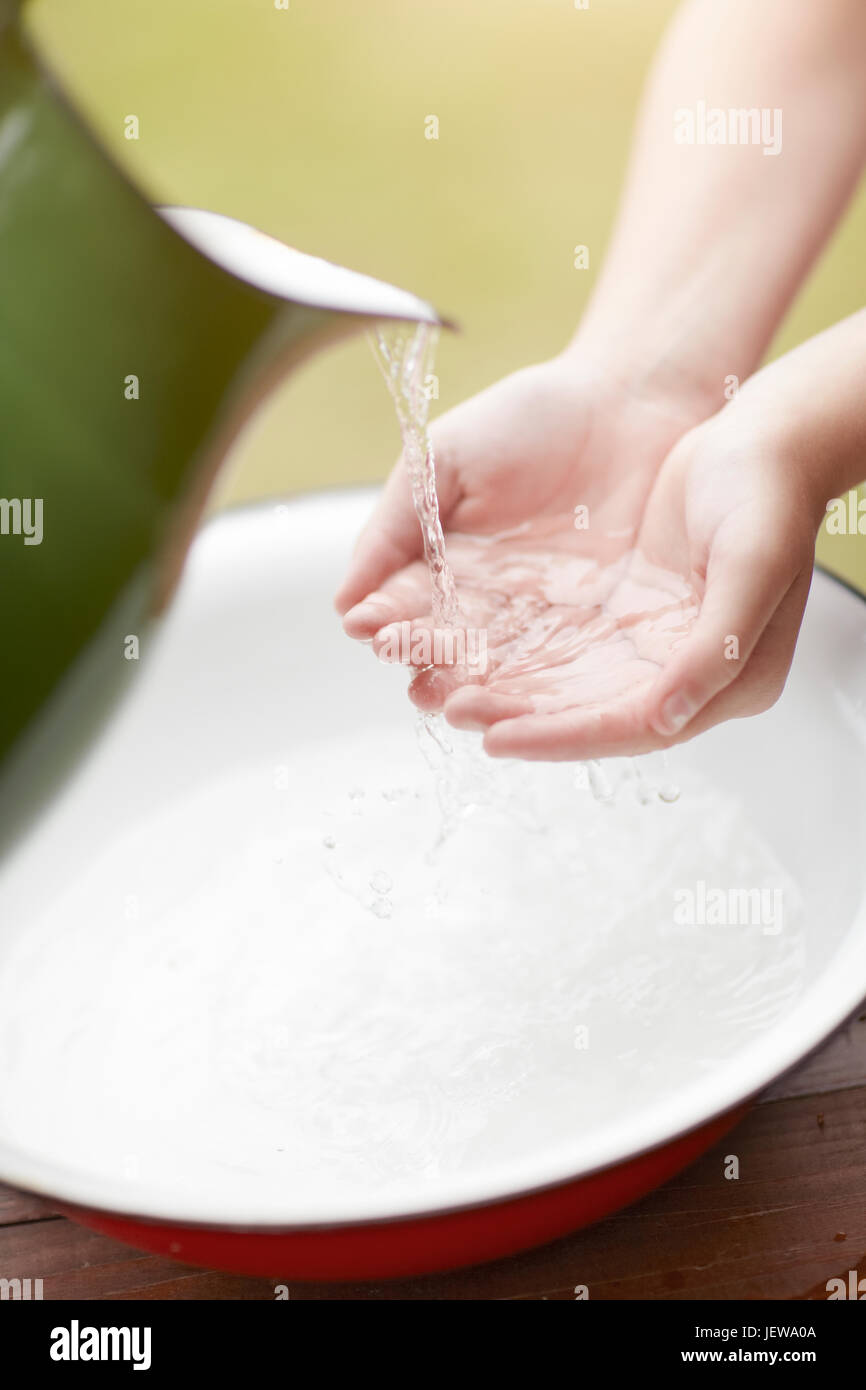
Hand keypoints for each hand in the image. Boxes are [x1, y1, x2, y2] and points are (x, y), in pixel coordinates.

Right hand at [336, 350, 707, 705]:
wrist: (629, 402)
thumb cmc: (531, 417)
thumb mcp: (445, 458)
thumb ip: (395, 525)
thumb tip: (344, 602)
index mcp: (442, 565)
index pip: (406, 605)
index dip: (388, 619)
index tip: (368, 629)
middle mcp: (487, 603)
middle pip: (449, 650)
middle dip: (431, 669)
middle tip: (417, 684)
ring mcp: (542, 620)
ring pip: (501, 671)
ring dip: (479, 695)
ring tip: (459, 707)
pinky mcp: (598, 631)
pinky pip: (566, 670)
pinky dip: (543, 694)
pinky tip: (524, 708)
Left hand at [476, 406, 818, 758]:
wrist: (762, 439)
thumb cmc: (769, 493)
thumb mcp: (752, 567)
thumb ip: (714, 649)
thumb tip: (666, 719)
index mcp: (734, 678)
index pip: (635, 727)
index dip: (564, 736)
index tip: (501, 738)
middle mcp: (690, 675)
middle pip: (594, 715)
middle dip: (523, 719)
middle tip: (454, 713)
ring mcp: (657, 647)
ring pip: (573, 687)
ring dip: (513, 693)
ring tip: (447, 694)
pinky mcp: (630, 617)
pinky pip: (566, 650)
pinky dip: (521, 656)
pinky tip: (473, 656)